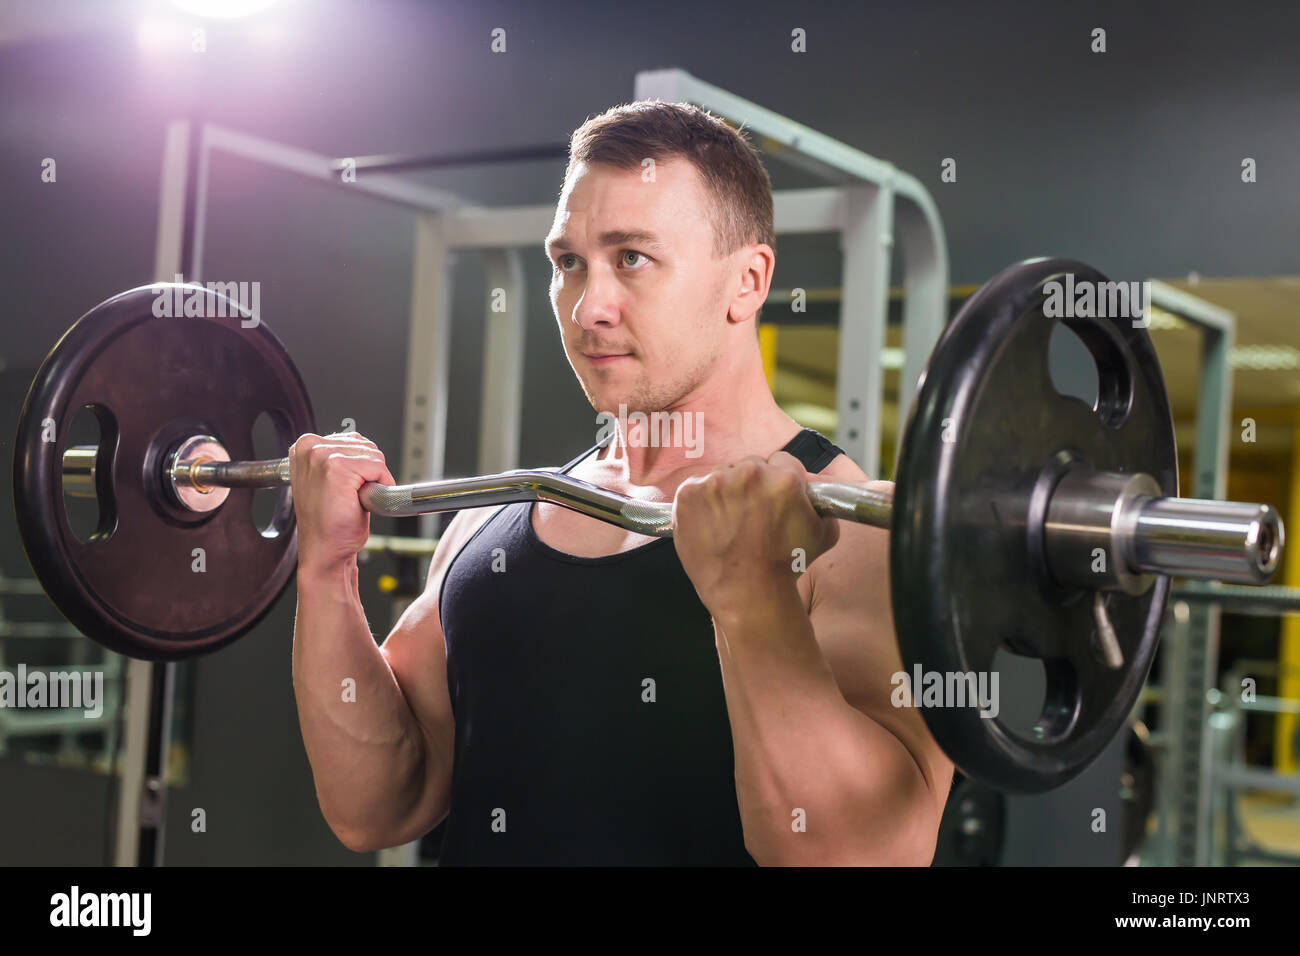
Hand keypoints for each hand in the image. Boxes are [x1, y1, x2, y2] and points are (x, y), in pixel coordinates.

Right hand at [288, 432, 394, 574]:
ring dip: (373, 481)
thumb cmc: (330, 522)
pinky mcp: (336, 468)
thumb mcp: (329, 479)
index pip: (356, 441)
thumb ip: (341, 457)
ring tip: (351, 499)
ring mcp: (321, 456)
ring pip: (374, 456)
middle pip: (367, 446)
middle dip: (369, 473)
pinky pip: (378, 467)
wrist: (325, 550)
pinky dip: (380, 486)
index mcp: (305, 446)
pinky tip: (360, 501)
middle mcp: (310, 447)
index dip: (363, 467)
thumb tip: (363, 444)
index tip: (348, 487)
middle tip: (349, 496)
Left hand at [671, 450, 839, 617]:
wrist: (747, 594)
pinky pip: (696, 487)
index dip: (780, 483)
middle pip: (751, 465)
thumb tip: (816, 488)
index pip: (782, 461)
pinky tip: (711, 525)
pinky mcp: (688, 494)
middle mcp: (749, 474)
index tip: (774, 500)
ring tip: (730, 524)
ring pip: (722, 475)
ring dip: (726, 492)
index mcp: (784, 478)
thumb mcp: (824, 531)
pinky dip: (701, 503)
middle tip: (752, 515)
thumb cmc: (786, 567)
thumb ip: (821, 501)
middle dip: (753, 486)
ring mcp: (714, 483)